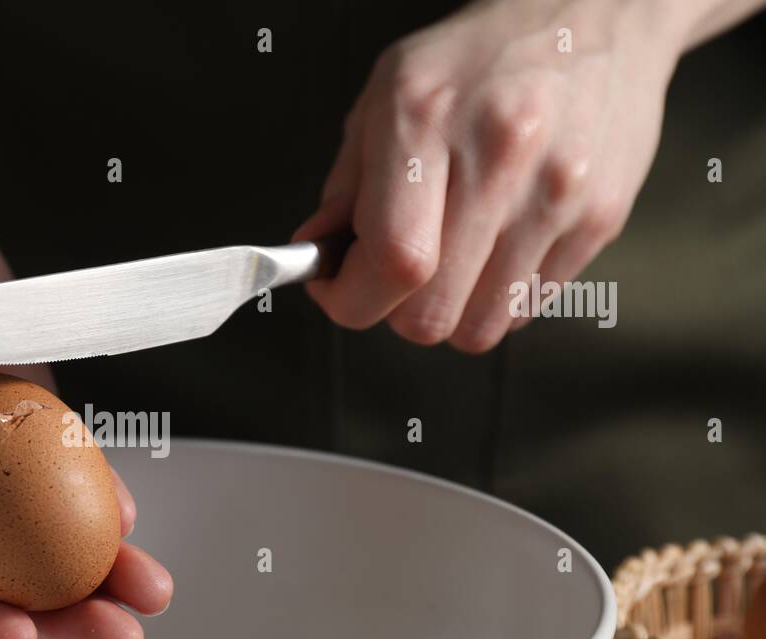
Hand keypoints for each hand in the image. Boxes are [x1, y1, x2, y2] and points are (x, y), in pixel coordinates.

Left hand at [295, 0, 680, 351]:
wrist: (594, 15)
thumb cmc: (481, 57)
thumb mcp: (388, 93)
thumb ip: (346, 183)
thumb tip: (318, 252)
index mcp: (427, 120)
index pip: (392, 261)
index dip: (351, 298)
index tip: (338, 288)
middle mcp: (500, 157)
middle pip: (431, 313)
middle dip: (395, 310)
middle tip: (394, 273)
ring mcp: (558, 194)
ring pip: (480, 328)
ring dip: (450, 312)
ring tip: (448, 261)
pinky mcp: (600, 219)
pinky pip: (526, 307)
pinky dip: (497, 296)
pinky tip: (493, 247)